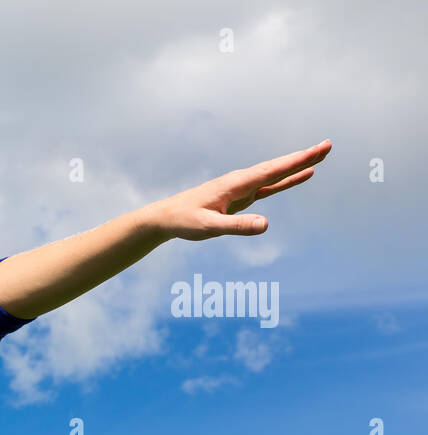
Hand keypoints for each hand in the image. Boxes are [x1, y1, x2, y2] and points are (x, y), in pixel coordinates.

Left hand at [149, 140, 331, 240]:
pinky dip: (286, 180)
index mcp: (236, 184)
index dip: (298, 161)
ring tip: (320, 156)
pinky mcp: (241, 197)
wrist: (166, 217)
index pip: (273, 171)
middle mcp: (241, 181)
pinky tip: (301, 176)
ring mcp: (242, 188)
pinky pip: (269, 187)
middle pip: (278, 168)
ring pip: (276, 175)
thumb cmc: (185, 221)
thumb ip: (237, 227)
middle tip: (328, 146)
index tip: (319, 150)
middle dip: (303, 157)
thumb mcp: (210, 228)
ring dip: (298, 166)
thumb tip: (266, 225)